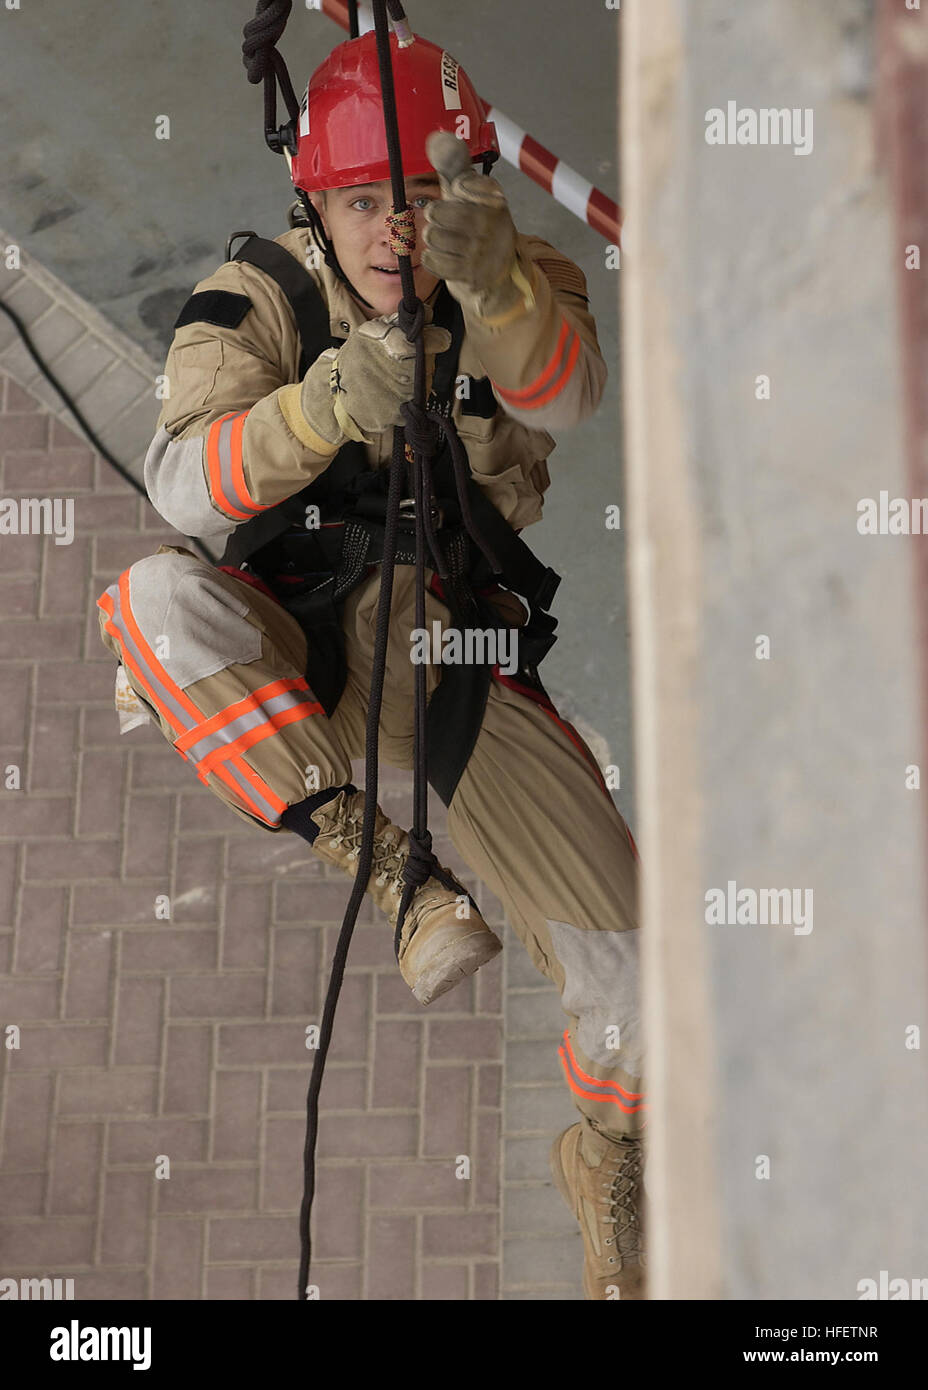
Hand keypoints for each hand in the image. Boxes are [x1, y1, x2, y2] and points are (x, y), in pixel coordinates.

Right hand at [301, 311, 450, 445]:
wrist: (333, 395)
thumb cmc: (354, 359)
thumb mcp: (372, 331)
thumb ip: (400, 321)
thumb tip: (427, 313)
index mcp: (401, 347)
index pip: (439, 340)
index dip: (435, 338)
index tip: (430, 339)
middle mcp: (406, 373)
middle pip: (431, 362)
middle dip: (419, 359)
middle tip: (400, 359)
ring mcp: (404, 397)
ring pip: (424, 383)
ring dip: (413, 378)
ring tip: (391, 376)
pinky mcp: (400, 415)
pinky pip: (413, 402)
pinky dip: (404, 398)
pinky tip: (389, 391)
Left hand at [422, 131, 517, 294]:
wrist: (495, 274)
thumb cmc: (475, 224)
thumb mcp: (467, 191)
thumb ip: (453, 163)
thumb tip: (437, 137)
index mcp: (494, 198)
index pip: (465, 183)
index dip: (458, 188)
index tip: (464, 192)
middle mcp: (493, 224)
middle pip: (437, 212)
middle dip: (435, 216)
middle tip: (446, 221)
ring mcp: (484, 252)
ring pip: (432, 236)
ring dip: (434, 239)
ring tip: (449, 241)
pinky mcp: (473, 276)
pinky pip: (432, 260)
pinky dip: (433, 259)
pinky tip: (447, 257)